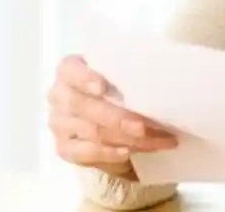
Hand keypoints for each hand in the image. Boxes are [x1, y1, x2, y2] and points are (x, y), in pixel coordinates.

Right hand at [47, 54, 177, 177]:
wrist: (113, 122)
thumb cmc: (121, 90)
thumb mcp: (125, 77)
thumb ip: (132, 74)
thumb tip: (165, 74)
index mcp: (71, 70)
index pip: (70, 70)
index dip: (85, 78)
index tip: (102, 87)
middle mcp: (60, 95)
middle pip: (85, 106)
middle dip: (117, 118)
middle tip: (144, 127)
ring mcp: (59, 123)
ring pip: (92, 131)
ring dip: (127, 138)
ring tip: (158, 140)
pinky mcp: (65, 148)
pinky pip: (86, 152)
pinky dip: (109, 153)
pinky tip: (128, 152)